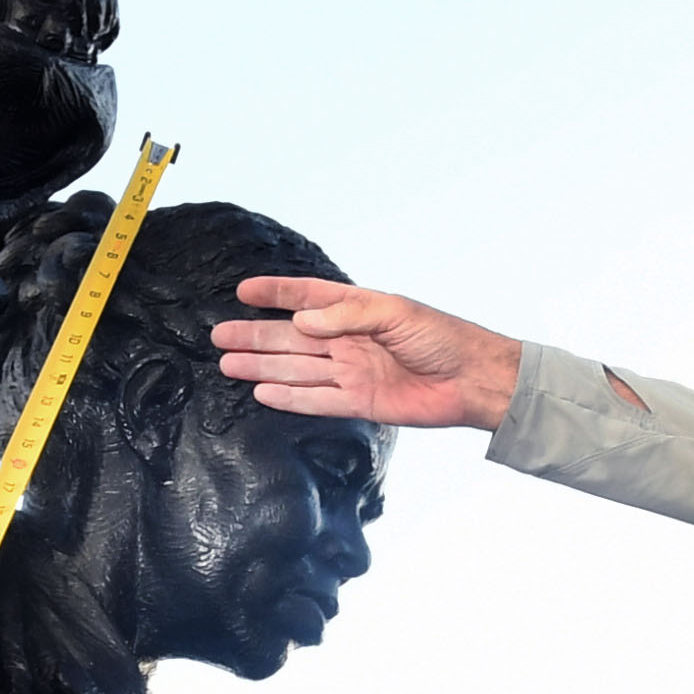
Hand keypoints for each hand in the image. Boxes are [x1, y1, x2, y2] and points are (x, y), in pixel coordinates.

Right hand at [213, 278, 522, 429]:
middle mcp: (348, 340)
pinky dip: (289, 396)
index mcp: (357, 310)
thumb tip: (303, 319)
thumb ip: (348, 314)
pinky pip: (316, 399)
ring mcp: (351, 372)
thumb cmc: (442, 337)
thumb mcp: (396, 312)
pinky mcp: (359, 403)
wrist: (473, 380)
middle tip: (220, 335)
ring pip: (296, 368)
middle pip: (292, 337)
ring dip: (263, 365)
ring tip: (228, 363)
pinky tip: (262, 390)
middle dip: (256, 335)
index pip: (307, 296)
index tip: (244, 291)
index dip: (276, 292)